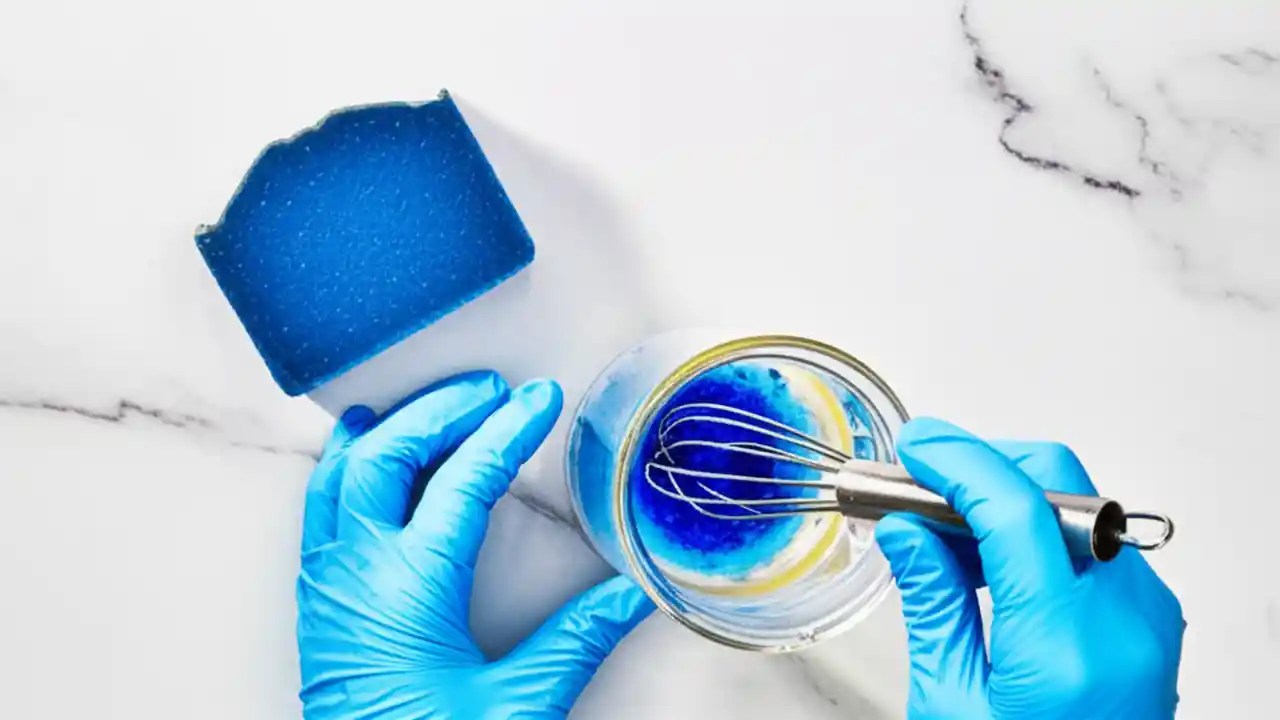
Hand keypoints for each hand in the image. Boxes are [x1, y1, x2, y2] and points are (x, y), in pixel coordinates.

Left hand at [296, 371, 652, 718]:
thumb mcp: (518, 706)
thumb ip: (576, 639)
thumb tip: (634, 591)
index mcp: (408, 589)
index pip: (460, 481)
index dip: (505, 431)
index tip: (537, 397)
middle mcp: (355, 573)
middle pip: (387, 457)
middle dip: (439, 410)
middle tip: (489, 389)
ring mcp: (326, 584)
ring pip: (340, 475)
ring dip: (387, 429)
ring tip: (426, 401)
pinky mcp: (318, 602)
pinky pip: (319, 508)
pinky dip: (343, 465)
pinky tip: (360, 452)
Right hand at [875, 418, 1183, 718]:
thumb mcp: (951, 706)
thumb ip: (933, 606)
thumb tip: (907, 530)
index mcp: (1067, 646)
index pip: (1016, 506)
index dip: (957, 459)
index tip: (914, 446)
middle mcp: (1126, 620)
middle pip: (1059, 483)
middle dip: (981, 464)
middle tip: (915, 483)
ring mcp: (1148, 618)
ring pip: (1076, 504)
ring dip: (1005, 494)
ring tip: (939, 523)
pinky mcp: (1150, 622)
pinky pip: (1092, 542)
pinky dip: (1036, 528)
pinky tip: (987, 553)